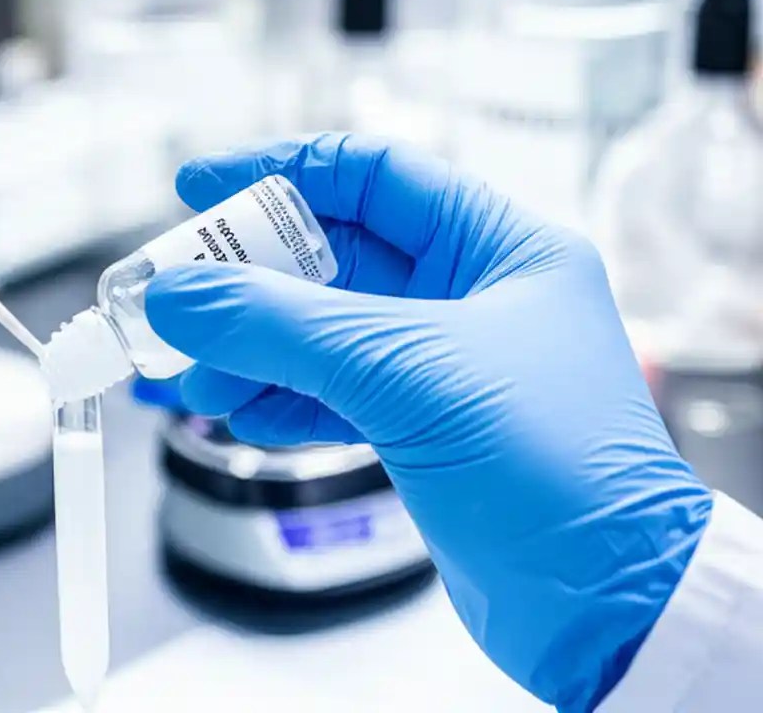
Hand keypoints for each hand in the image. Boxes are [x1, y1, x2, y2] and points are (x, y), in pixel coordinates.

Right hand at [144, 134, 711, 711]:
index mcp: (500, 248)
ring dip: (250, 350)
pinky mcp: (422, 430)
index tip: (200, 184)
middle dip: (248, 281)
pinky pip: (328, 393)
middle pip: (332, 259)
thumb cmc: (555, 472)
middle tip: (176, 297)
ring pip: (321, 334)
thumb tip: (179, 294)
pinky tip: (234, 411)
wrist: (604, 607)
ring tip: (192, 376)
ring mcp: (444, 368)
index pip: (372, 177)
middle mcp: (474, 298)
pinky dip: (276, 399)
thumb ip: (278, 325)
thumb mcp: (402, 371)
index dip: (280, 173)